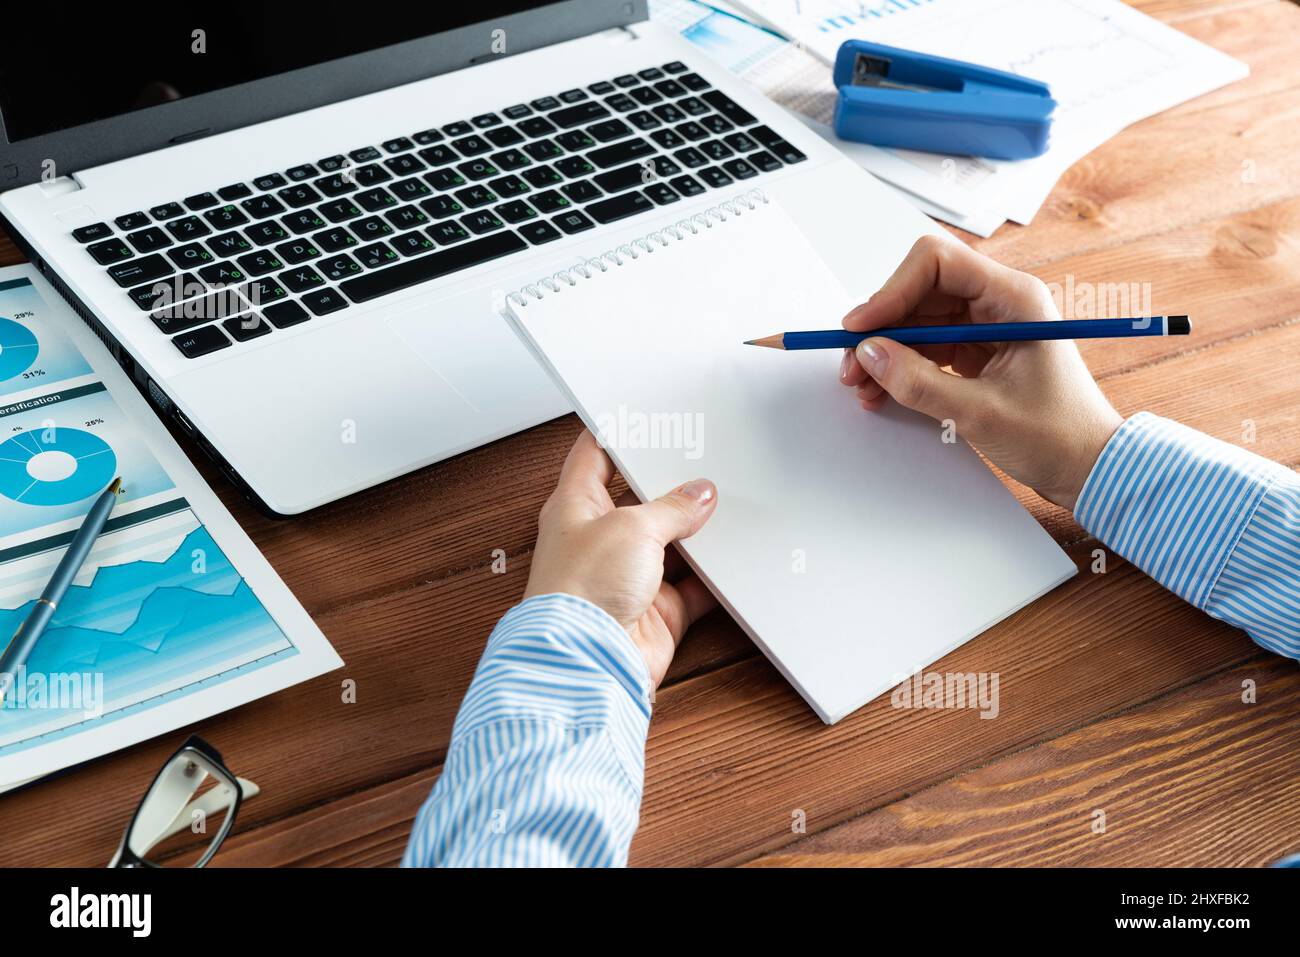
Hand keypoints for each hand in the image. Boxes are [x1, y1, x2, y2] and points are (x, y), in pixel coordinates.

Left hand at [524, 431, 718, 686]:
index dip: (619, 434)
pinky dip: (714, 578)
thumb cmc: (580, 593)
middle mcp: (600, 540)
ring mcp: (629, 576)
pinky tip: (734, 562)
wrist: (588, 661)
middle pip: (641, 501)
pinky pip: (694, 587)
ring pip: (672, 543)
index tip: (649, 419)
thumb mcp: (631, 527)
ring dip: (697, 533)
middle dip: (673, 487)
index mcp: (576, 507)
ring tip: (728, 508)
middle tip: (704, 465)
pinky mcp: (656, 610)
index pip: (595, 456)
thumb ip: (671, 508)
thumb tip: (698, 494)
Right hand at [840, 234, 1122, 510]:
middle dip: (881, 325)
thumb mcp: (981, 412)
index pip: (937, 264)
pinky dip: (899, 365)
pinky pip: (926, 346)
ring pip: (917, 319)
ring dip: (885, 348)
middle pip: (920, 290)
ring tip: (862, 384)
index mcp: (1014, 298)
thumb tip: (870, 356)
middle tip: (852, 362)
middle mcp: (998, 302)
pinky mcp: (976, 351)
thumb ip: (920, 382)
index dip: (892, 290)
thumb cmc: (1058, 435)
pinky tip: (881, 388)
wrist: (1088, 467)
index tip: (861, 327)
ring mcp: (985, 326)